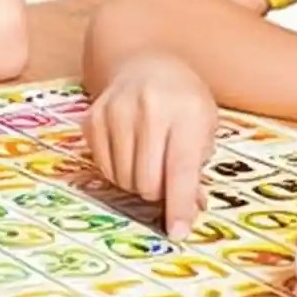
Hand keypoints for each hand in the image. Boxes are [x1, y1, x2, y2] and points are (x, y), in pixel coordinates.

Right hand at [82, 52, 216, 238]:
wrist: (143, 64)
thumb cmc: (182, 102)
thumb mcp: (203, 127)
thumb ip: (196, 169)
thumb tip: (189, 210)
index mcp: (186, 111)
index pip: (181, 169)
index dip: (179, 205)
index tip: (178, 233)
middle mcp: (149, 108)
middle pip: (147, 181)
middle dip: (157, 193)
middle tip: (164, 181)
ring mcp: (116, 110)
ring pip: (123, 179)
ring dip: (136, 182)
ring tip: (147, 161)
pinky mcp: (92, 117)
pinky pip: (104, 168)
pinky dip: (118, 171)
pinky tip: (128, 150)